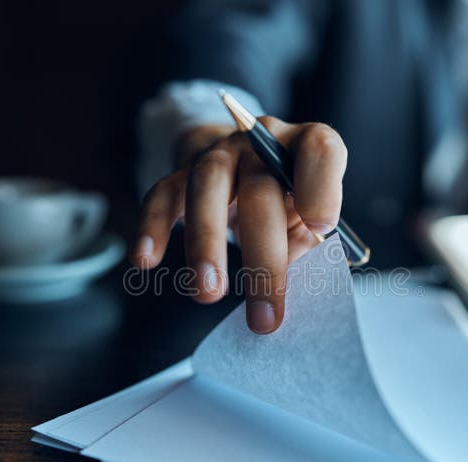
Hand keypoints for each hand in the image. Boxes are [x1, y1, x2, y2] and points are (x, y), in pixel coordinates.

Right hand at [132, 117, 346, 332]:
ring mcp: (219, 154)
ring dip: (206, 243)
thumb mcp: (309, 216)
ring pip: (207, 186)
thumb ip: (304, 243)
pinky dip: (153, 226)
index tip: (320, 228)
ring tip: (208, 292)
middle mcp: (262, 142)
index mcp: (305, 146)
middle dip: (263, 257)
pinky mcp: (182, 172)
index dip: (322, 189)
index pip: (320, 151)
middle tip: (263, 314)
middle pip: (260, 190)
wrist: (247, 159)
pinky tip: (145, 259)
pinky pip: (162, 194)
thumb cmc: (289, 196)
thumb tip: (279, 287)